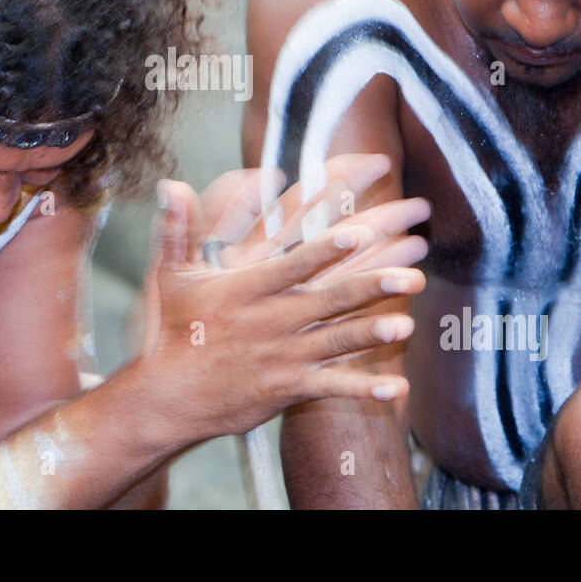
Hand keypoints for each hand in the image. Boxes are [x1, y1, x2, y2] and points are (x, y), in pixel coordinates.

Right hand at [136, 155, 428, 441]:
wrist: (167, 398)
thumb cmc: (173, 331)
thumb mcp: (170, 275)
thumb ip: (177, 228)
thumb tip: (170, 184)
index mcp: (247, 289)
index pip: (294, 263)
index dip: (327, 249)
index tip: (360, 233)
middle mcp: (269, 321)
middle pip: (329, 299)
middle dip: (372, 285)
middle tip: (413, 274)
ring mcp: (281, 356)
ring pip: (336, 342)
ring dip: (373, 333)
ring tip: (408, 324)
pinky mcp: (287, 388)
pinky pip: (331, 388)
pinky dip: (363, 389)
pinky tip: (396, 389)